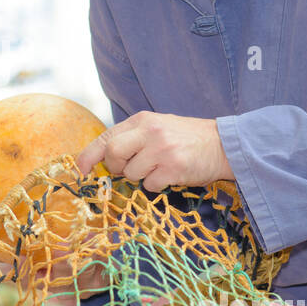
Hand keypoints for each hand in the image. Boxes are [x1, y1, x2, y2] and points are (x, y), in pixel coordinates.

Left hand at [76, 111, 231, 190]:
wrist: (225, 145)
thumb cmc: (188, 139)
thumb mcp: (158, 128)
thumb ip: (133, 138)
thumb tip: (105, 159)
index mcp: (143, 120)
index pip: (107, 136)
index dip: (89, 155)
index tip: (81, 169)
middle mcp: (151, 131)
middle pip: (113, 152)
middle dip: (116, 167)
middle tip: (128, 170)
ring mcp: (163, 149)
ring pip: (131, 173)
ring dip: (141, 178)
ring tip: (159, 169)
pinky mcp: (174, 168)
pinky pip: (150, 185)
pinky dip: (156, 185)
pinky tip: (170, 175)